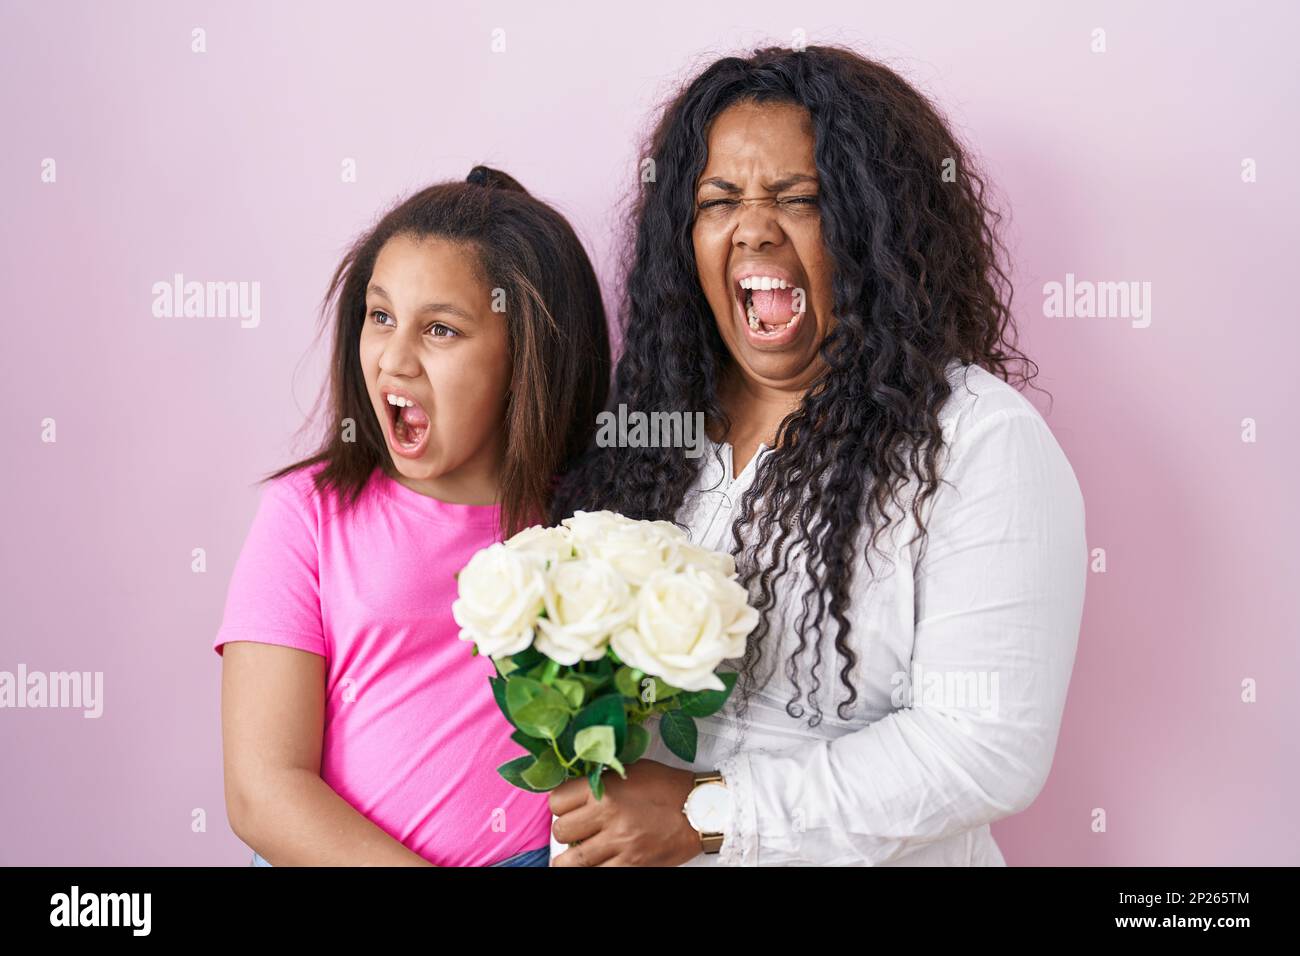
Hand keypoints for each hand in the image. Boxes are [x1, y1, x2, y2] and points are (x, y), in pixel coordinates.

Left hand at [548, 760, 701, 865]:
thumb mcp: (631, 770)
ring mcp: (619, 844)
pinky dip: (594, 869)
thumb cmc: (668, 787)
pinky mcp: (631, 865)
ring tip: (581, 852)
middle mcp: (608, 817)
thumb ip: (602, 779)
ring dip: (572, 857)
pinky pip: (597, 874)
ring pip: (570, 861)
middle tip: (579, 829)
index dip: (561, 804)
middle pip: (560, 831)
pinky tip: (600, 861)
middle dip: (567, 830)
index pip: (556, 800)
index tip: (569, 806)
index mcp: (605, 789)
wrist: (702, 809)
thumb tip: (576, 789)